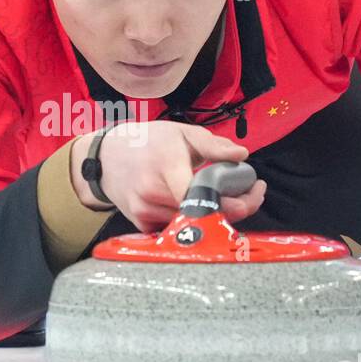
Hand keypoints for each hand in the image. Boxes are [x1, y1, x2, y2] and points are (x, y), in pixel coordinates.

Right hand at [70, 121, 266, 231]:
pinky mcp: (143, 226)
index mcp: (166, 166)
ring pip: (196, 223)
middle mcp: (153, 194)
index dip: (235, 199)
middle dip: (236, 205)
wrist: (105, 160)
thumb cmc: (147, 142)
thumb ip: (213, 145)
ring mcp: (145, 213)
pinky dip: (197, 219)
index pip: (204, 195)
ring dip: (217, 212)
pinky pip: (180, 228)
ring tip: (226, 193)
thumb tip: (242, 155)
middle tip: (251, 192)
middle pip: (206, 212)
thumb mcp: (180, 132)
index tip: (255, 188)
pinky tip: (201, 204)